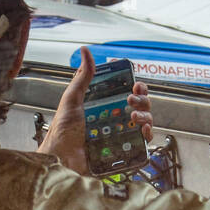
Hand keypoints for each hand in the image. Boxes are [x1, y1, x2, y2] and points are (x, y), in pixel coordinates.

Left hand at [40, 46, 152, 174]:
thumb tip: (85, 51)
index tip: (135, 85)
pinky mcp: (123, 152)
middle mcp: (114, 120)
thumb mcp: (72, 100)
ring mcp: (120, 136)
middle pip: (140, 107)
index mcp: (104, 107)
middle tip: (131, 100)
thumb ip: (82, 77)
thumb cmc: (63, 132)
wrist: (61, 158)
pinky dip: (147, 136)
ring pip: (144, 123)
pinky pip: (142, 144)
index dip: (136, 88)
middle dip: (141, 101)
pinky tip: (142, 131)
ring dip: (145, 116)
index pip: (127, 94)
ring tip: (134, 117)